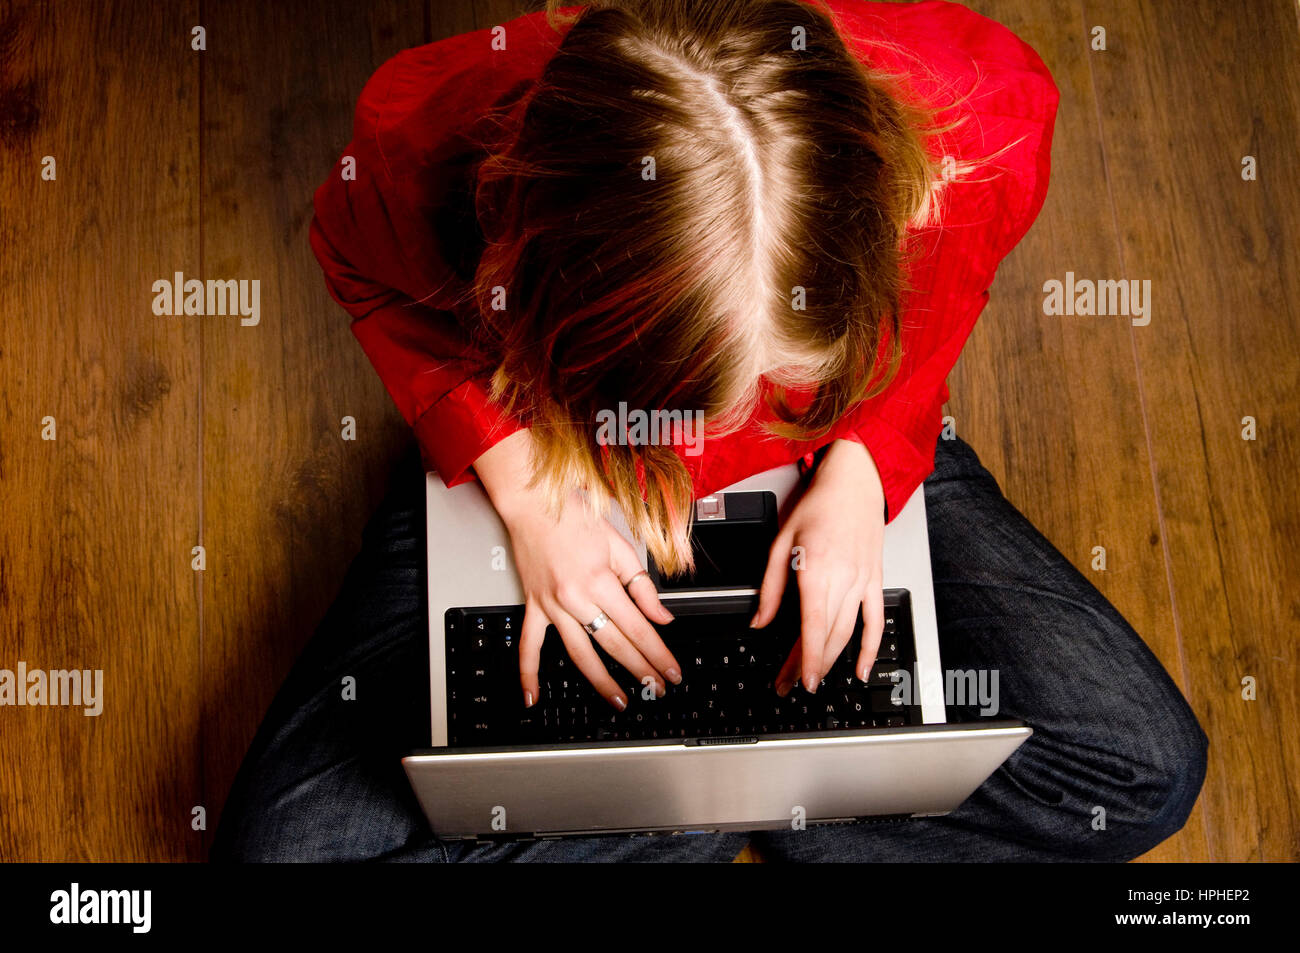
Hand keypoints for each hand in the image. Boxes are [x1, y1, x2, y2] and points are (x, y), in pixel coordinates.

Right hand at [473, 431, 681, 710]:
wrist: (532, 502)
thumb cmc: (574, 516)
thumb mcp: (619, 545)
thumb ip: (642, 585)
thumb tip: (661, 616)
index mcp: (600, 580)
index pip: (638, 627)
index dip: (658, 653)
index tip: (672, 671)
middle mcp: (575, 597)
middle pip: (614, 644)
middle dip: (639, 670)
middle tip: (657, 689)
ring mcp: (552, 605)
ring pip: (579, 653)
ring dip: (601, 682)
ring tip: (619, 701)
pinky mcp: (534, 606)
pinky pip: (529, 645)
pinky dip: (528, 674)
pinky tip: (533, 697)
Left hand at [750, 438, 886, 694]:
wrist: (855, 481)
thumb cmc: (819, 505)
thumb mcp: (781, 542)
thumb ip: (770, 586)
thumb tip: (760, 620)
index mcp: (817, 570)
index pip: (812, 626)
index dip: (805, 659)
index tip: (798, 680)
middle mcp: (844, 579)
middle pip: (827, 635)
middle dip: (809, 665)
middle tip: (791, 683)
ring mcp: (863, 581)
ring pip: (848, 632)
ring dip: (832, 660)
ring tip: (814, 678)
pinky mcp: (874, 580)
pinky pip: (876, 620)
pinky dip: (871, 648)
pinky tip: (862, 668)